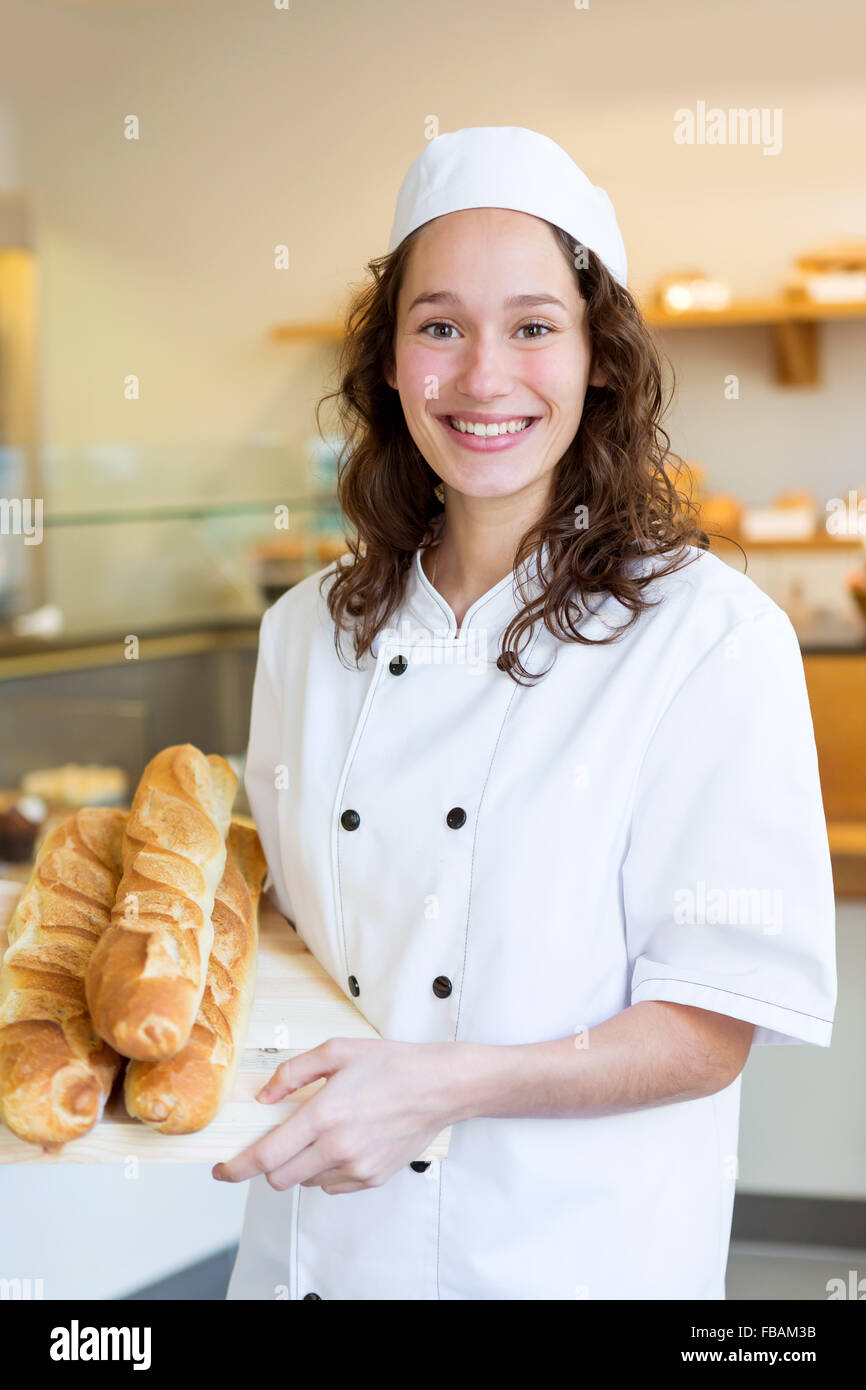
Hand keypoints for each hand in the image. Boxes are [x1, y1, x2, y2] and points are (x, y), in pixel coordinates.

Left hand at [211, 1037, 457, 1194]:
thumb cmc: (390, 1064)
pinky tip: (343, 1142)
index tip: (220, 1171)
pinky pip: (332, 1185)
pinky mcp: (372, 1178)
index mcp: (324, 1116)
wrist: (439, 1086)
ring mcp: (357, 1168)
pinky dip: (326, 1170)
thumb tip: (264, 1098)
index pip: (266, 1156)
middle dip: (268, 1166)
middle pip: (279, 1179)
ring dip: (300, 1165)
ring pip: (305, 1183)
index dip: (235, 1169)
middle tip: (276, 1142)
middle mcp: (338, 1149)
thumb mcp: (337, 1051)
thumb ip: (292, 1073)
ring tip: (322, 1133)